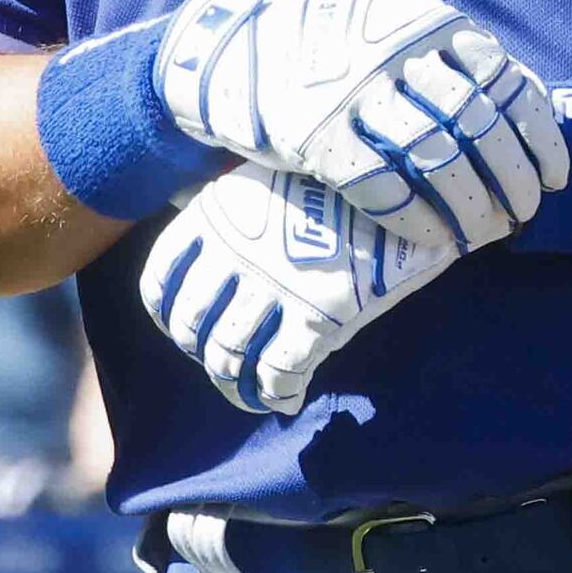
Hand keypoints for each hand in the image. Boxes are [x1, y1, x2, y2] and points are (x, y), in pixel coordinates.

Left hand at [145, 165, 456, 418]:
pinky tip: (288, 400)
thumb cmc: (340, 176)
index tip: (189, 330)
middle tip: (227, 366)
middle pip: (193, 328)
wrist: (410, 177)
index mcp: (214, 214)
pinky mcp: (318, 316)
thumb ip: (235, 206)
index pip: (161, 282)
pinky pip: (280, 373)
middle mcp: (232, 253)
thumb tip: (204, 223)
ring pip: (230, 357)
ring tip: (252, 396)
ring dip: (237, 387)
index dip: (169, 317)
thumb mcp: (269, 172)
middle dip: (205, 356)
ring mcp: (274, 287)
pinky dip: (278, 395)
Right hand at [154, 0, 567, 253]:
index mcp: (423, 19)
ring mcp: (354, 91)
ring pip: (436, 158)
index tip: (554, 176)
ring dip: (471, 205)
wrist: (231, 55)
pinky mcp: (317, 135)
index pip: (503, 77)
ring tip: (486, 233)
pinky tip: (434, 240)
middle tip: (525, 212)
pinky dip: (416, 220)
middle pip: (476, 122)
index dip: (538, 133)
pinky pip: (382, 188)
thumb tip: (522, 111)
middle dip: (512, 176)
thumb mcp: (391, 28)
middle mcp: (392, 49)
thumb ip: (448, 56)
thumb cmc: (331, 53)